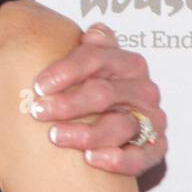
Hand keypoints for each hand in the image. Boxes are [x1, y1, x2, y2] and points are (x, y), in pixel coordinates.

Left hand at [29, 22, 166, 176]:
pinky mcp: (155, 146)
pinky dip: (117, 159)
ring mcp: (150, 118)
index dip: (66, 70)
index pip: (95, 58)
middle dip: (67, 104)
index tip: (38, 85)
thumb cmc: (90, 88)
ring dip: (85, 133)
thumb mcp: (86, 66)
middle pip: (103, 93)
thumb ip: (88, 48)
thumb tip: (94, 33)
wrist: (110, 121)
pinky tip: (90, 158)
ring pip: (120, 126)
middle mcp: (141, 89)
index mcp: (125, 62)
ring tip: (55, 136)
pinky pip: (142, 155)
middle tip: (36, 111)